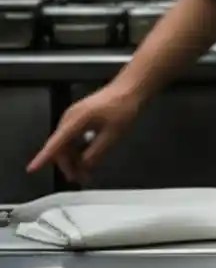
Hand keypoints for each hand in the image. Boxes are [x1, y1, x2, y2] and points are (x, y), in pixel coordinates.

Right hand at [27, 82, 143, 183]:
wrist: (131, 88)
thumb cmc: (123, 108)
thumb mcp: (113, 134)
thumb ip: (96, 152)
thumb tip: (84, 166)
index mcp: (76, 120)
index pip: (56, 143)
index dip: (43, 158)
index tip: (32, 169)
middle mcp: (70, 118)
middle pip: (61, 147)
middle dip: (68, 165)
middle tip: (81, 179)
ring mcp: (74, 117)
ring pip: (67, 143)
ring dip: (74, 159)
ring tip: (86, 173)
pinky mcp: (79, 118)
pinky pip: (73, 138)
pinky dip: (78, 150)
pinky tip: (87, 159)